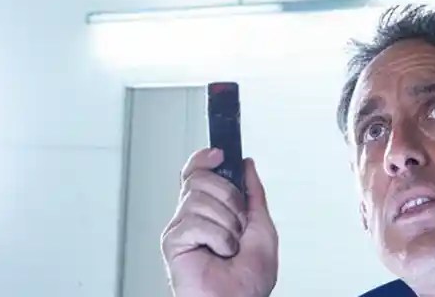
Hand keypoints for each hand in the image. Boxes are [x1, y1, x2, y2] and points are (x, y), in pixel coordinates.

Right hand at [161, 148, 278, 296]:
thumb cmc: (249, 279)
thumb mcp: (262, 227)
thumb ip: (253, 194)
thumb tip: (246, 164)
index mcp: (210, 210)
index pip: (196, 172)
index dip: (203, 159)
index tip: (220, 154)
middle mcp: (191, 216)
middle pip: (199, 178)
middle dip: (229, 198)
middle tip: (239, 224)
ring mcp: (180, 228)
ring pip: (199, 198)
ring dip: (227, 223)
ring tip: (230, 245)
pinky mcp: (172, 242)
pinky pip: (195, 221)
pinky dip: (218, 238)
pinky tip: (219, 253)